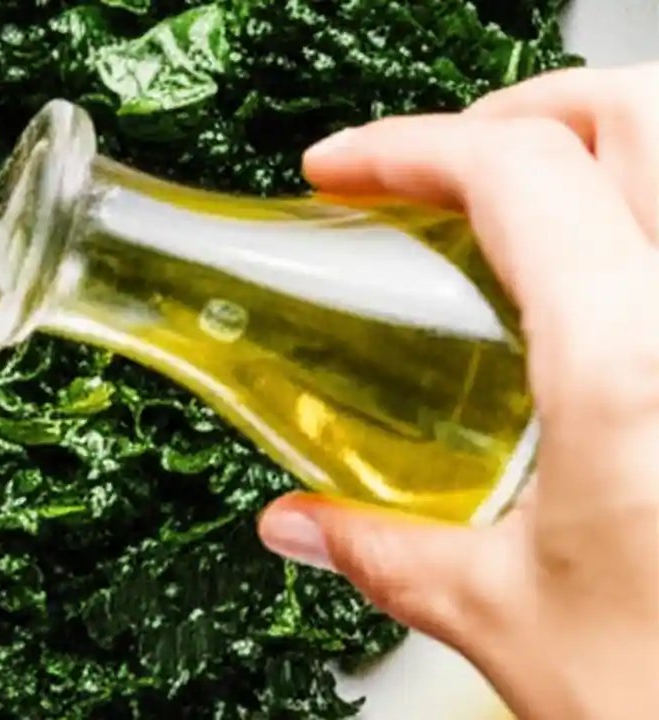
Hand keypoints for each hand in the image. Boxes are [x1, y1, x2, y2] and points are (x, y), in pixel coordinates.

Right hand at [258, 64, 658, 719]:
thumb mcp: (507, 617)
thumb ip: (386, 551)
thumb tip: (302, 526)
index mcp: (633, 364)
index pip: (516, 172)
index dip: (409, 147)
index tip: (343, 170)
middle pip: (635, 108)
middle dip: (521, 110)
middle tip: (441, 165)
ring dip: (607, 143)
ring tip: (528, 200)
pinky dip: (652, 216)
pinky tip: (609, 287)